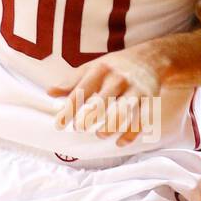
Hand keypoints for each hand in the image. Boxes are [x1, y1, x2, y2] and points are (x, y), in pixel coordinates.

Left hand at [48, 46, 162, 147]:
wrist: (151, 58)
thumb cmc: (115, 66)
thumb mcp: (92, 68)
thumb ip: (72, 82)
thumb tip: (49, 92)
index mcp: (100, 70)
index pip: (80, 92)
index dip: (68, 110)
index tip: (59, 125)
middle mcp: (118, 79)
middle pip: (100, 103)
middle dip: (88, 118)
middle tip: (80, 127)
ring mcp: (135, 89)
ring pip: (122, 113)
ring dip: (109, 127)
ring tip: (100, 133)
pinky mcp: (149, 99)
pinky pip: (140, 121)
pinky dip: (129, 135)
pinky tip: (119, 142)